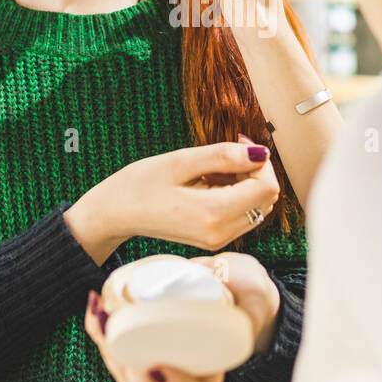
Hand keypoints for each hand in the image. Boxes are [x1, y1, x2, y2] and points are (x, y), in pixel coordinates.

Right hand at [64, 139, 279, 260]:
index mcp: (213, 214)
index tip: (237, 141)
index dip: (259, 160)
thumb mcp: (181, 161)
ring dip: (246, 183)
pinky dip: (236, 194)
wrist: (115, 214)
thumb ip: (223, 156)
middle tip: (225, 151)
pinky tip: (210, 183)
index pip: (266, 187)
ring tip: (212, 168)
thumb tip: (260, 153)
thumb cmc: (140, 184)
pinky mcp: (215, 239)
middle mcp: (221, 233)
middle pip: (266, 198)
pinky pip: (243, 214)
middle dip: (254, 170)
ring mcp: (219, 240)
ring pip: (258, 207)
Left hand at [81, 250, 281, 381]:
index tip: (162, 365)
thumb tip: (223, 282)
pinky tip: (96, 304)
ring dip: (107, 345)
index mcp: (213, 376)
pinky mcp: (140, 340)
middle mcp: (182, 377)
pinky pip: (114, 344)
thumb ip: (252, 293)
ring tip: (103, 313)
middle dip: (129, 372)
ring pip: (124, 370)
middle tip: (121, 338)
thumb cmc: (249, 294)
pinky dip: (101, 327)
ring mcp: (158, 360)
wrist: (235, 284)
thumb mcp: (257, 294)